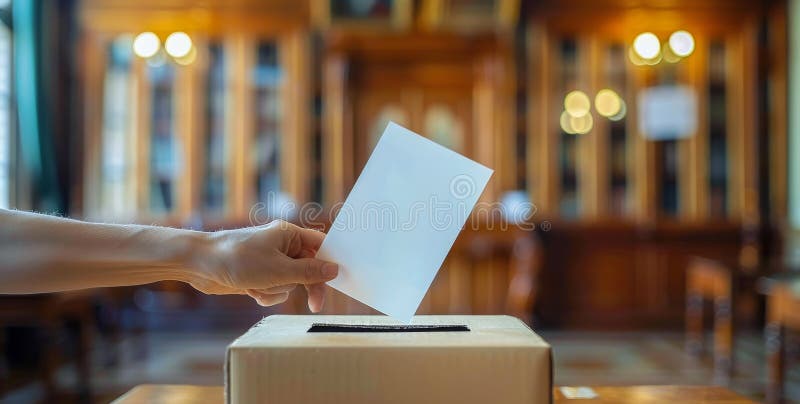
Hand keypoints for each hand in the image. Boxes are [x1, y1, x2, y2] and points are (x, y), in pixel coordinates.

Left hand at [189, 220, 337, 311]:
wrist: (199, 265)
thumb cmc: (238, 260)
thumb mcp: (279, 270)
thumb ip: (309, 272)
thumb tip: (334, 269)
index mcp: (288, 234)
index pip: (320, 245)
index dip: (330, 262)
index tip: (338, 280)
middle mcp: (280, 245)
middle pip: (307, 267)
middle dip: (305, 285)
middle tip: (315, 305)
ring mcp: (268, 260)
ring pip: (289, 282)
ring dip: (278, 290)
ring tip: (260, 286)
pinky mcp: (257, 274)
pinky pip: (273, 288)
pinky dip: (266, 294)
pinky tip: (251, 291)